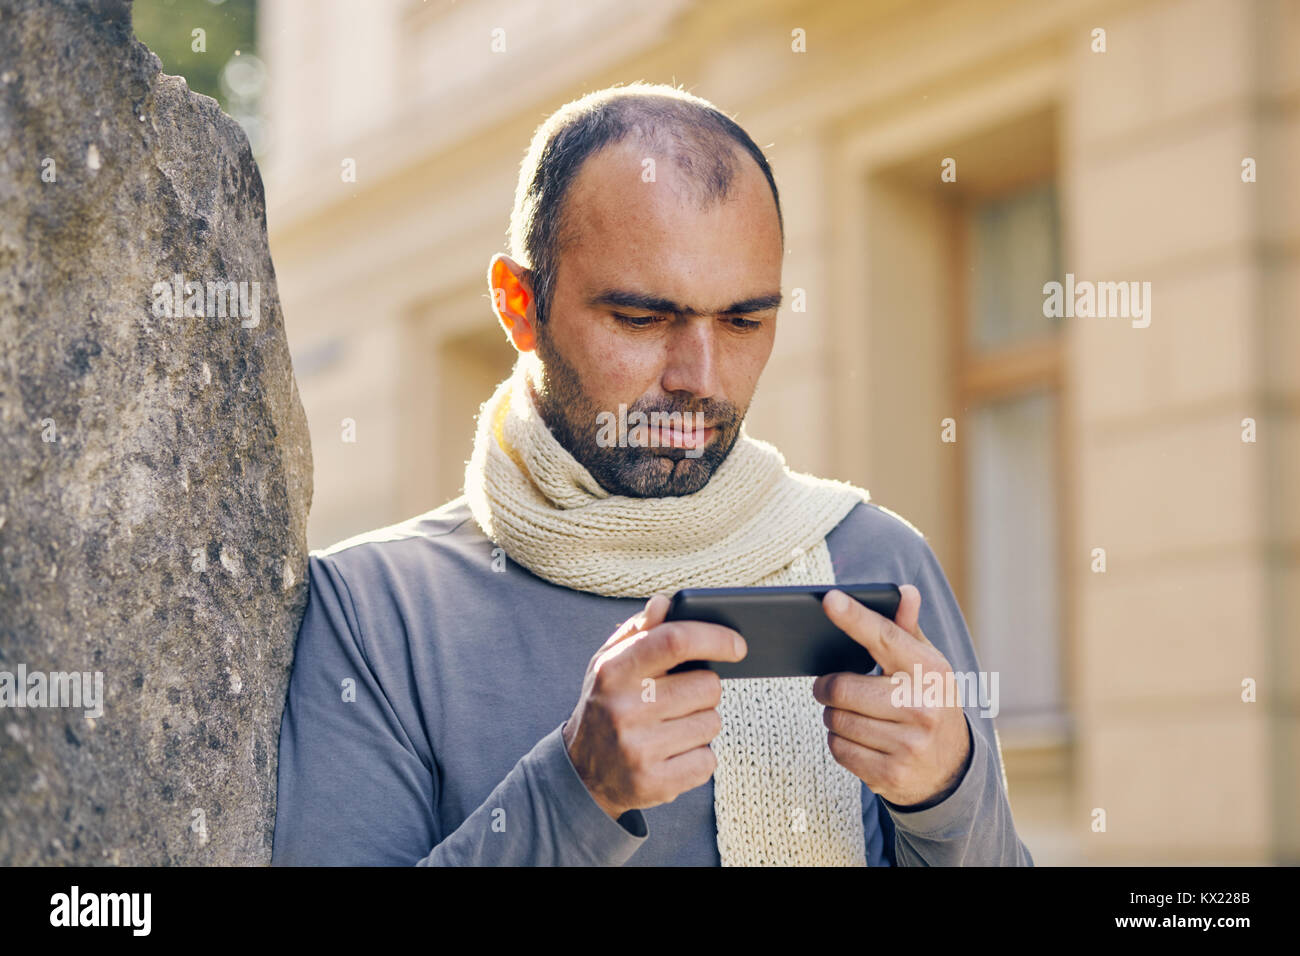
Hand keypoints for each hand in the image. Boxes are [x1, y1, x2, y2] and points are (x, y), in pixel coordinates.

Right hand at [563, 594, 747, 820]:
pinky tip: (673, 753)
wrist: (582, 774)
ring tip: (671, 727)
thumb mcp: (609, 664)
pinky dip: (699, 756)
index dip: (715, 638)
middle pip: (707, 686)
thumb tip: (665, 603)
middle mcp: (624, 709)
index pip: (675, 641)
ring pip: (712, 723)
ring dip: (701, 723)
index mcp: (613, 671)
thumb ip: (639, 630)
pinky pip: (708, 760)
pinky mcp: (655, 783)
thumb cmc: (606, 706)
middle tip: (680, 698)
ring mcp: (639, 749)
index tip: (738, 645)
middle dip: (704, 689)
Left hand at [811, 584, 970, 807]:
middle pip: (842, 688)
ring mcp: (908, 745)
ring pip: (836, 720)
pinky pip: (839, 749)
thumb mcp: (927, 667)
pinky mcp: (890, 774)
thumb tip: (905, 592)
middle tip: (831, 687)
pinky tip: (858, 739)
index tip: (830, 599)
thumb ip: (907, 630)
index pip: (885, 638)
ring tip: (851, 714)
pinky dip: (839, 742)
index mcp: (930, 672)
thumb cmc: (929, 703)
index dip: (854, 618)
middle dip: (827, 687)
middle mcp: (923, 708)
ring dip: (833, 715)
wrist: (951, 769)